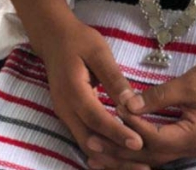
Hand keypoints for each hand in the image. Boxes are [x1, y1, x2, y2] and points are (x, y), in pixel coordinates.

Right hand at [29, 16, 146, 166]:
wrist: (53, 38)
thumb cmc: (78, 40)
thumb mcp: (99, 52)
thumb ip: (114, 78)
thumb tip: (131, 104)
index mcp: (73, 92)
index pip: (96, 119)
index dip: (117, 133)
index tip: (138, 143)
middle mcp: (65, 109)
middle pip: (90, 142)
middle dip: (116, 157)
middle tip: (142, 167)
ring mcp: (65, 115)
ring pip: (87, 145)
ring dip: (109, 158)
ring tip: (135, 166)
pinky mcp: (69, 117)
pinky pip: (84, 138)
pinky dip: (102, 151)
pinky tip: (118, 158)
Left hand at [92, 55, 195, 169]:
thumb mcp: (189, 83)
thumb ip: (158, 96)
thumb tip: (127, 105)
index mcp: (193, 137)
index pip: (153, 140)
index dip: (130, 130)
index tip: (109, 116)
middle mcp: (191, 149)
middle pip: (149, 157)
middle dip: (119, 153)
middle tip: (90, 146)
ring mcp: (191, 146)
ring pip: (153, 157)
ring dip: (126, 155)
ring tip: (98, 152)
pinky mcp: (189, 138)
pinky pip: (160, 149)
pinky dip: (140, 147)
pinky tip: (123, 143)